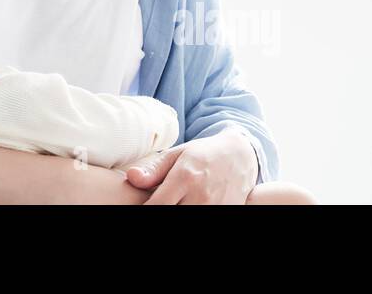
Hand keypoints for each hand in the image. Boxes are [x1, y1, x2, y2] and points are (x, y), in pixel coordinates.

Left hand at [125, 129, 257, 204]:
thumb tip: (131, 177)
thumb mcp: (177, 154)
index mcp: (185, 177)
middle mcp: (201, 195)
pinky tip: (189, 203)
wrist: (240, 155)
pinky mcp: (226, 212)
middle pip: (170, 213)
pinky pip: (202, 217)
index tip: (142, 204)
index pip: (157, 204)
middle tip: (160, 200)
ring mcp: (215, 207)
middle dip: (163, 208)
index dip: (146, 208)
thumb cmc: (203, 154)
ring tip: (177, 200)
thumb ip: (153, 169)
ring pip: (187, 217)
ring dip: (178, 210)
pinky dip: (194, 212)